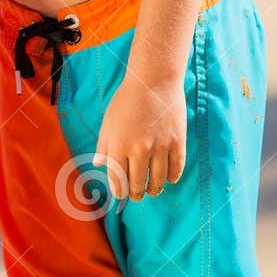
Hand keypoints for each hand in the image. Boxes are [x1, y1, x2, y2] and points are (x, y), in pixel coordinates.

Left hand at [94, 68, 186, 201]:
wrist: (153, 80)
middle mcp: (139, 150)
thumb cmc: (127, 100)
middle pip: (138, 185)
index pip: (117, 181)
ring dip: (154, 190)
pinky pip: (176, 169)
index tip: (121, 194)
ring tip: (152, 190)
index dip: (119, 191)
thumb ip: (104, 145)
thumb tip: (98, 165)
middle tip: (137, 195)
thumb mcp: (109, 122)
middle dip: (136, 194)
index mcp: (119, 146)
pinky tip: (168, 178)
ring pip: (158, 181)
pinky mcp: (177, 142)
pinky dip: (172, 178)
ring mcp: (160, 147)